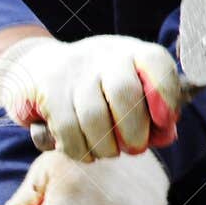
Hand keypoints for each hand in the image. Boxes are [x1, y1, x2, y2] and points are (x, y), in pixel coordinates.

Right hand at [0, 31, 182, 160]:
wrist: (39, 67)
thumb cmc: (97, 89)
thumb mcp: (129, 93)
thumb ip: (152, 115)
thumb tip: (166, 134)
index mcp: (131, 52)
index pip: (155, 62)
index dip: (165, 94)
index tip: (164, 121)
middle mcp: (103, 54)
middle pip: (124, 93)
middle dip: (134, 131)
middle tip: (135, 148)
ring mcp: (73, 70)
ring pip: (93, 117)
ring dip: (106, 146)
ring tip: (108, 151)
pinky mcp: (49, 88)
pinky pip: (68, 130)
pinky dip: (80, 150)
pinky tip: (85, 151)